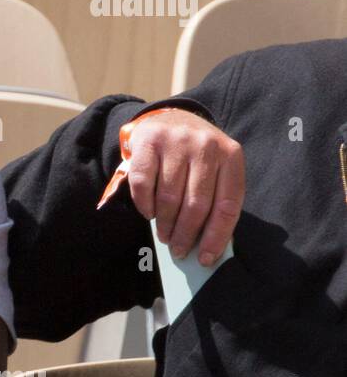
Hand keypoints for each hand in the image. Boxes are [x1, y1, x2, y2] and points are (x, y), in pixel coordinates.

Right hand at [124, 108, 244, 266]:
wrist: (169, 118)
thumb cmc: (195, 155)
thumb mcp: (216, 168)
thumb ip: (217, 198)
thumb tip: (209, 246)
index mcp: (231, 156)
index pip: (227, 205)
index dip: (216, 236)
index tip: (204, 258)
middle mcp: (206, 146)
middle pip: (196, 204)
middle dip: (185, 234)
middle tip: (178, 249)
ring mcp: (176, 142)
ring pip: (169, 197)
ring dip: (165, 224)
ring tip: (164, 234)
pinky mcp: (149, 142)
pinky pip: (143, 184)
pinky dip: (145, 205)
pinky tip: (149, 213)